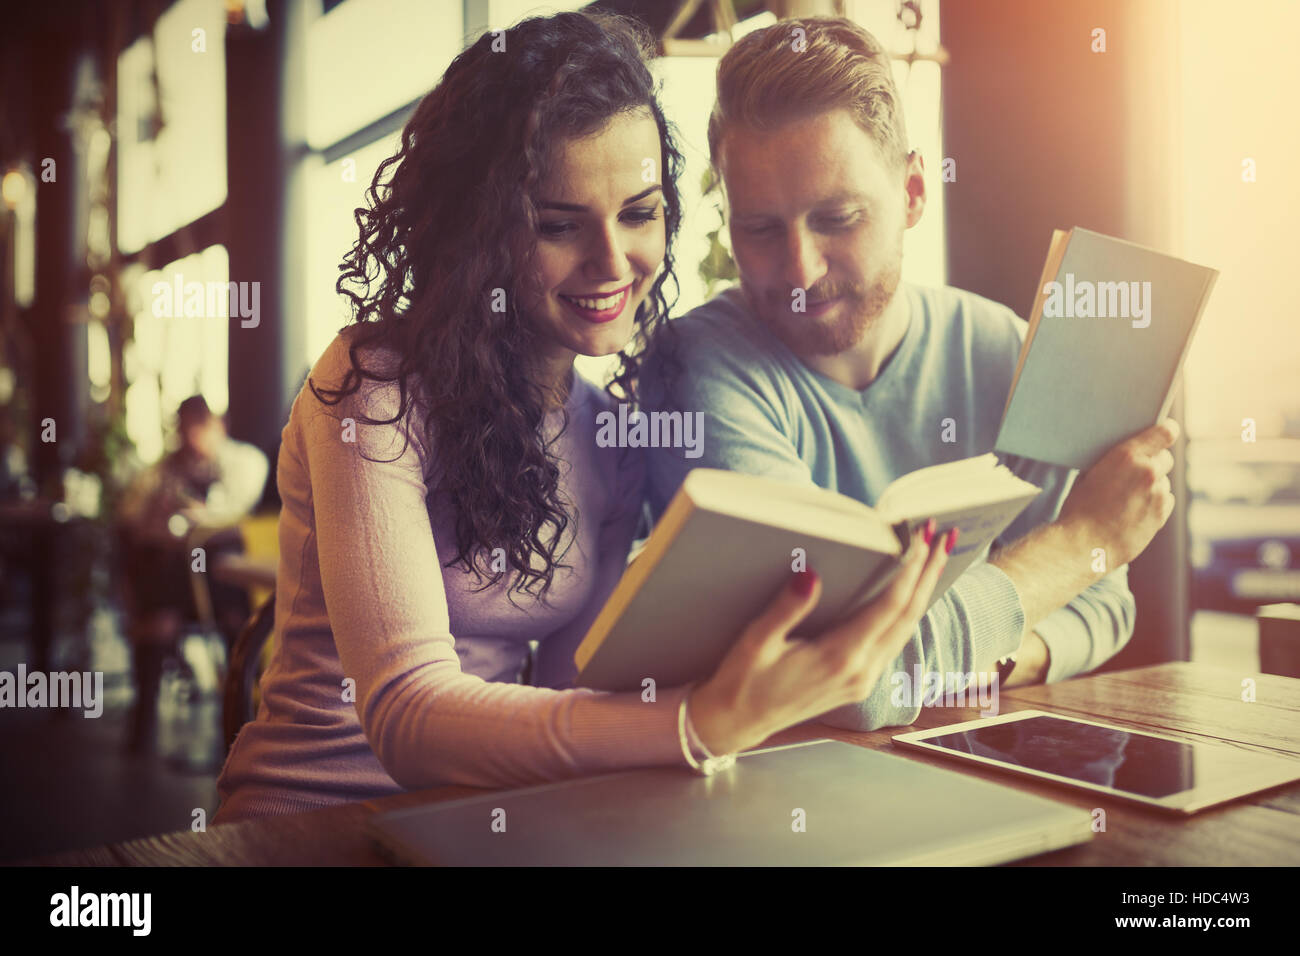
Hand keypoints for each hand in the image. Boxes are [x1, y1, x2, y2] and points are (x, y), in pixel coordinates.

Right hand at [687, 527, 952, 754]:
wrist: (738, 720)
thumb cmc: (743, 679)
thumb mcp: (757, 641)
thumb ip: (787, 608)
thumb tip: (811, 574)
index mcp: (839, 658)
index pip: (888, 607)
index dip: (909, 570)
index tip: (921, 540)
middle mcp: (860, 672)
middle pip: (908, 616)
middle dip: (929, 573)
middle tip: (943, 536)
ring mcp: (863, 680)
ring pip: (905, 629)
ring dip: (922, 591)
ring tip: (935, 557)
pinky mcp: (858, 682)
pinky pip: (893, 641)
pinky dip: (906, 611)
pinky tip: (909, 593)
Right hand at [1057, 418, 1178, 568]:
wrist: (1083, 545)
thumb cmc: (1079, 509)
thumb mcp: (1089, 475)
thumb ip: (1114, 462)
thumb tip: (1126, 457)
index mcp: (1128, 456)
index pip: (1165, 432)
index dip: (1167, 430)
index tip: (1166, 430)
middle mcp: (1148, 472)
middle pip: (1166, 458)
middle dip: (1154, 462)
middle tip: (1136, 472)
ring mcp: (1157, 495)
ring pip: (1164, 482)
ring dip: (1152, 485)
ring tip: (1129, 498)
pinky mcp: (1161, 516)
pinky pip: (1164, 501)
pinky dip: (1154, 503)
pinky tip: (1134, 511)